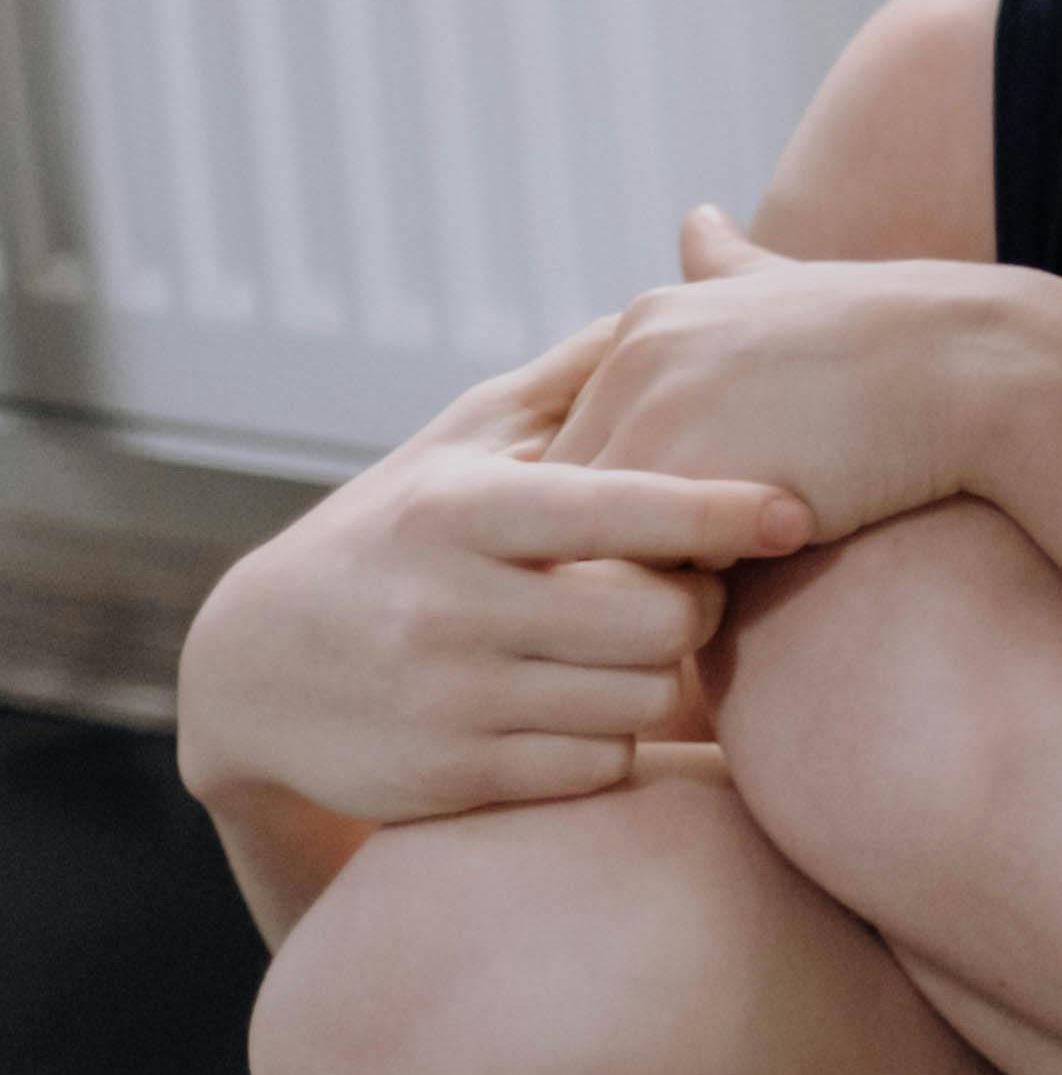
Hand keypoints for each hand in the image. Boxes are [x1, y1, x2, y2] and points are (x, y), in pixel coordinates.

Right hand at [177, 318, 805, 823]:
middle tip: (694, 584)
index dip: (720, 510)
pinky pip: (601, 763)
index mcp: (460, 511)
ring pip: (641, 698)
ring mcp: (451, 700)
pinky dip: (616, 733)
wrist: (253, 669)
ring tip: (639, 639)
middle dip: (700, 601)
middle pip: (661, 619)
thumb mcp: (458, 443)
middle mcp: (451, 606)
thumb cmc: (395, 531)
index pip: (619, 510)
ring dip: (662, 671)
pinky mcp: (453, 780)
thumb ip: (571, 378)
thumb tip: (682, 294)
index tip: (796, 508)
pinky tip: (590, 698)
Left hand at [543, 212, 1061, 544]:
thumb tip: (695, 220)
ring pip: (603, 530)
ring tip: (745, 565)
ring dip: (657, 561)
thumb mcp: (800, 286)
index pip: (595, 436)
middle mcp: (632, 356)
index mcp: (650, 319)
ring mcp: (648, 412)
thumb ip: (732, 267)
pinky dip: (689, 581)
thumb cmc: (913, 345)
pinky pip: (645, 561)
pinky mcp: (677, 476)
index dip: (649, 486)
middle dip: (633, 529)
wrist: (986, 370)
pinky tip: (766, 570)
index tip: (725, 507)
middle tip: (723, 553)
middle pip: (585, 484)